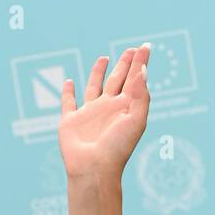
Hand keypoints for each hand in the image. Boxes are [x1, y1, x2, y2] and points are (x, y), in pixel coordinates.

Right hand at [59, 45, 150, 181]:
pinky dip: (68, 92)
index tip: (146, 46)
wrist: (95, 169)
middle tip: (132, 49)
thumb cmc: (118, 148)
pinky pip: (69, 102)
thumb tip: (142, 69)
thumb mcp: (136, 119)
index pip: (135, 79)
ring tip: (105, 58)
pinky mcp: (71, 121)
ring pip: (95, 87)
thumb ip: (140, 94)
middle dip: (125, 64)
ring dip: (99, 72)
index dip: (141, 63)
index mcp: (126, 108)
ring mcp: (90, 113)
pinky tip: (69, 82)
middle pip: (118, 80)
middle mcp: (109, 108)